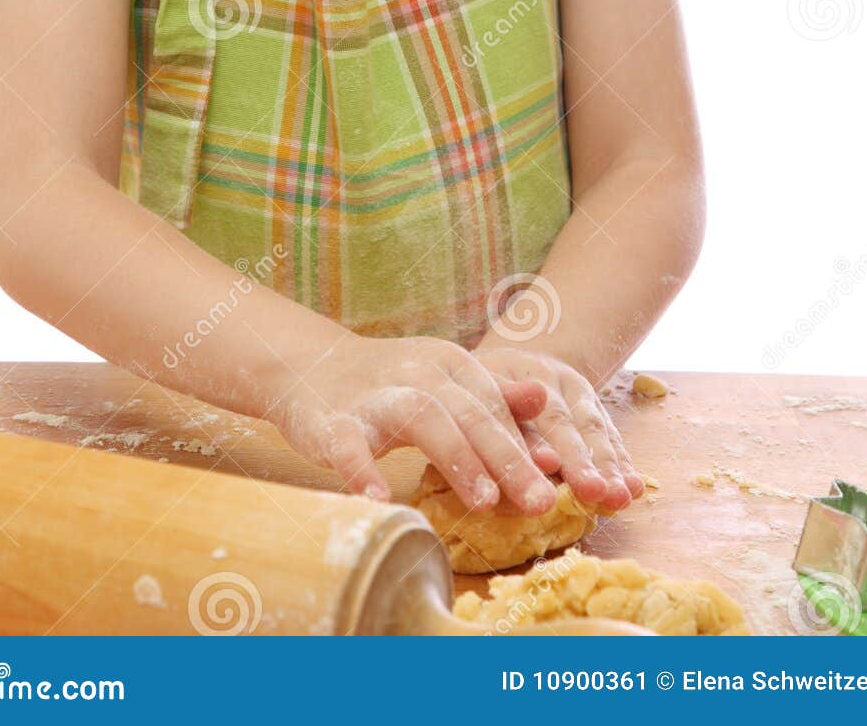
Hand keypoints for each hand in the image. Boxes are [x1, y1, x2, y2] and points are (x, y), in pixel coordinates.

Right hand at [263, 332, 569, 514]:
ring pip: (422, 418)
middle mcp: (416, 372)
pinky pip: (349, 445)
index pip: (494, 406)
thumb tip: (544, 398)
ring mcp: (374, 395)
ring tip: (483, 501)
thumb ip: (492, 395)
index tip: (555, 486)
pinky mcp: (333, 421)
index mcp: (448, 364)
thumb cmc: (391, 385)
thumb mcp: (445, 381)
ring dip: (456, 457)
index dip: (525, 446)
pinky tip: (381, 499)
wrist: (311, 366)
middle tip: (538, 502)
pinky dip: (364, 470)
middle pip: (468, 413)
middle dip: (506, 457)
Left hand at [471, 344, 645, 510]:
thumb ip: (499, 405)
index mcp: (518, 373)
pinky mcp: (595, 408)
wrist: (514, 361)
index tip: (549, 464)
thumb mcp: (478, 387)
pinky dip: (622, 463)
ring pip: (593, 430)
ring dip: (608, 466)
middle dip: (580, 461)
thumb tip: (504, 435)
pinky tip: (634, 488)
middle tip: (594, 491)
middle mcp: (553, 380)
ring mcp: (578, 392)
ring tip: (620, 497)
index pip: (528, 410)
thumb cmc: (486, 387)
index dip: (538, 440)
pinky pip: (610, 436)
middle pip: (566, 423)